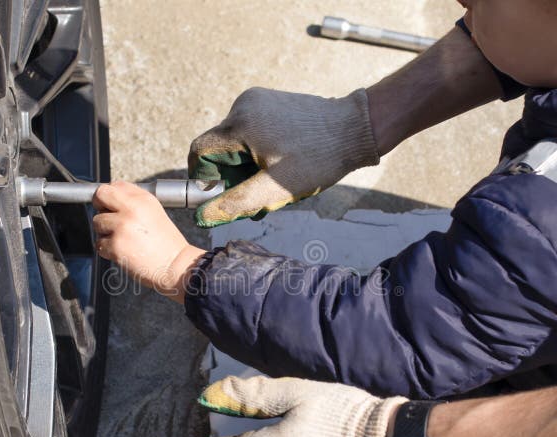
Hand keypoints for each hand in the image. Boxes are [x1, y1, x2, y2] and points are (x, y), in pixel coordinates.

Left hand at [92, 181, 205, 301]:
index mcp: (142, 199)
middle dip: (99, 206)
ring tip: (123, 239)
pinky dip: (108, 250)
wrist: (174, 264)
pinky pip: (99, 244)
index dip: (109, 196)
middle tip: (108, 218)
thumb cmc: (165, 242)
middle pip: (100, 196)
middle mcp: (131, 209)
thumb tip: (108, 197)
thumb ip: (132, 201)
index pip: (114, 185)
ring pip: (97, 222)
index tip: (111, 205)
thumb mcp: (154, 211)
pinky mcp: (115, 245)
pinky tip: (123, 251)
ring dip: (105, 232)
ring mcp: (122, 227)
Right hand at [188, 87, 379, 227]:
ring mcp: (256, 100)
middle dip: (232, 176)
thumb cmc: (319, 159)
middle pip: (219, 148)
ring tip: (275, 182)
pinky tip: (280, 165)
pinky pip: (250, 132)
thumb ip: (236, 203)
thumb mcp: (275, 190)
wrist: (356, 129)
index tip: (223, 196)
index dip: (205, 178)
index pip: (200, 152)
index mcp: (240, 124)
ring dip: (246, 166)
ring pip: (235, 142)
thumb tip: (202, 216)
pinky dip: (257, 152)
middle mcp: (243, 105)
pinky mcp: (269, 101)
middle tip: (258, 198)